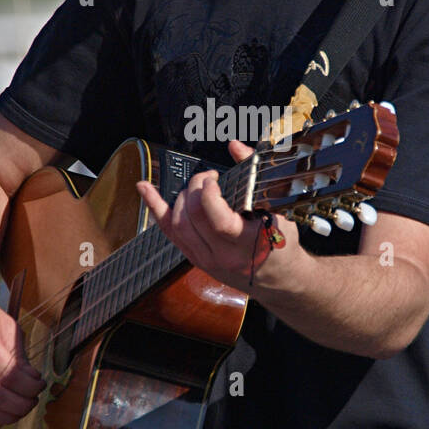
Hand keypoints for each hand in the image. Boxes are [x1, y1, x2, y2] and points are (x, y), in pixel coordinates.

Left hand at [135, 139, 299, 294]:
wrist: (280, 282)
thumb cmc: (283, 246)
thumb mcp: (280, 213)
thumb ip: (255, 178)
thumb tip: (235, 147)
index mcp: (249, 244)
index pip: (218, 221)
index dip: (209, 195)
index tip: (214, 179)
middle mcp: (224, 256)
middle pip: (194, 219)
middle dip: (195, 188)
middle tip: (208, 177)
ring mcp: (206, 260)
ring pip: (178, 226)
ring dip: (180, 197)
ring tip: (195, 185)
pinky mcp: (196, 260)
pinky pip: (170, 233)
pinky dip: (156, 208)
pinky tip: (144, 188)